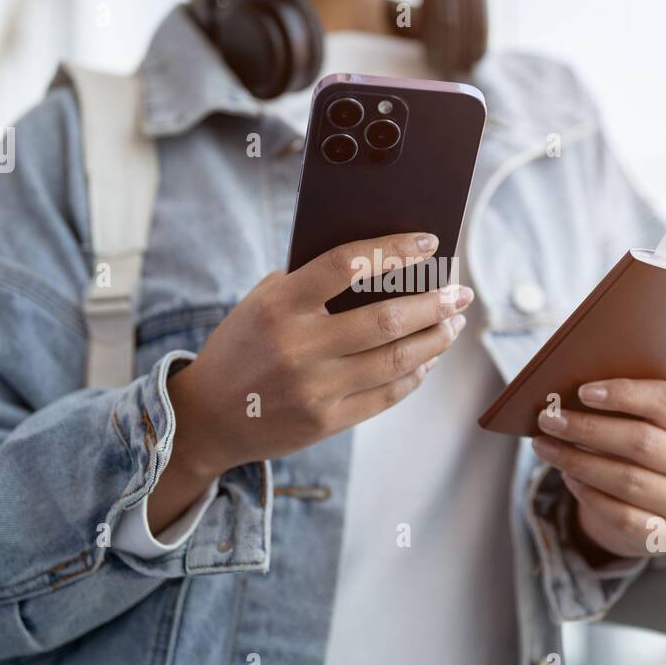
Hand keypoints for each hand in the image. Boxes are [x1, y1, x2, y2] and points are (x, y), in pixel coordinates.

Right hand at [149, 232, 470, 531]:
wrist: (205, 418)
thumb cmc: (241, 348)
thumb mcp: (260, 305)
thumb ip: (308, 285)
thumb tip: (381, 265)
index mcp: (279, 305)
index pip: (347, 263)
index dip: (395, 250)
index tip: (430, 243)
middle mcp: (299, 346)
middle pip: (387, 318)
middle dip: (434, 302)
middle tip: (460, 292)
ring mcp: (315, 388)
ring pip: (396, 359)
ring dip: (435, 338)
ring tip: (453, 323)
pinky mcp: (326, 421)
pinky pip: (386, 394)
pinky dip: (415, 374)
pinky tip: (428, 358)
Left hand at [531, 378, 665, 559]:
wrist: (652, 506)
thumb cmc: (636, 449)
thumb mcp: (637, 423)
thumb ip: (616, 407)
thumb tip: (566, 397)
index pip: (665, 401)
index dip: (624, 394)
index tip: (582, 392)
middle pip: (641, 441)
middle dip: (587, 428)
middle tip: (548, 419)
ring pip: (627, 479)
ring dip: (577, 461)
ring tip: (544, 446)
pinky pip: (622, 515)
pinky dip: (589, 495)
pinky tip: (568, 477)